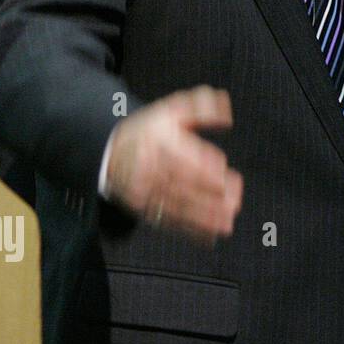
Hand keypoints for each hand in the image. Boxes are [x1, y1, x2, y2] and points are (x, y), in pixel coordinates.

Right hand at [105, 85, 242, 243]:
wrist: (109, 151)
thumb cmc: (148, 130)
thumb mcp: (171, 109)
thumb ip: (200, 106)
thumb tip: (225, 112)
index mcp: (156, 140)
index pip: (179, 155)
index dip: (201, 166)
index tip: (223, 173)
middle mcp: (148, 167)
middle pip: (180, 184)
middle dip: (208, 196)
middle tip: (234, 202)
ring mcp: (144, 191)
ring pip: (175, 205)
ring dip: (202, 218)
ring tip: (226, 223)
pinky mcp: (143, 208)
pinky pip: (167, 220)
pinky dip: (189, 230)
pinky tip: (209, 236)